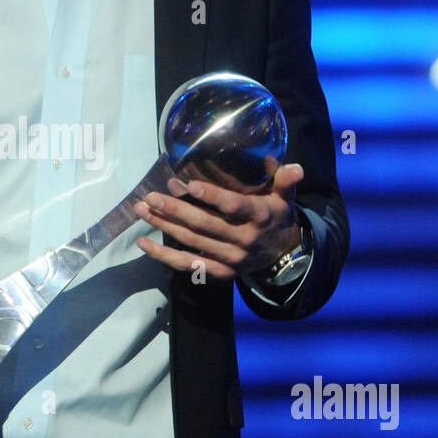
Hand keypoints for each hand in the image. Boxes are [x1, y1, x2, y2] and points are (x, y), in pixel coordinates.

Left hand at [134, 163, 304, 280]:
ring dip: (164, 226)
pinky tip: (143, 243)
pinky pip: (187, 264)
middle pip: (205, 225)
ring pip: (192, 241)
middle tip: (151, 197)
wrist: (282, 254)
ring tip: (142, 210)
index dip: (212, 197)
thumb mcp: (285, 196)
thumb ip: (285, 180)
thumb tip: (294, 167)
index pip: (235, 206)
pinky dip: (163, 255)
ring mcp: (230, 258)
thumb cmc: (276, 215)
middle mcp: (244, 238)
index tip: (189, 184)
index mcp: (260, 216)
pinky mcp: (219, 271)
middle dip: (175, 210)